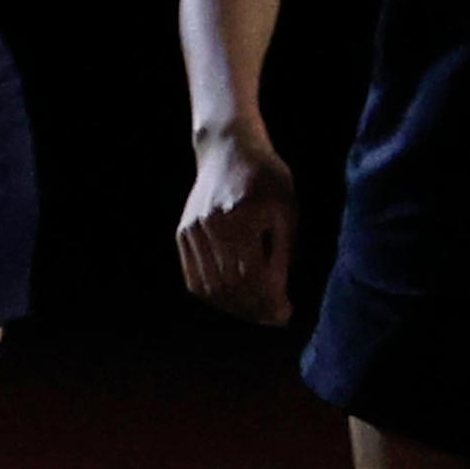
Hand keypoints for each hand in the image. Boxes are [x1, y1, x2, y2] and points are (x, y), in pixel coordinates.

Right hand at [174, 133, 299, 324]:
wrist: (229, 151)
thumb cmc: (267, 180)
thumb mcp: (286, 212)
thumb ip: (281, 254)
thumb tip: (278, 295)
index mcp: (242, 219)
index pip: (255, 277)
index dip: (271, 302)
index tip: (286, 314)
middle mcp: (211, 227)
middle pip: (231, 286)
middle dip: (254, 309)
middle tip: (273, 318)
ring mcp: (192, 231)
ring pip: (210, 286)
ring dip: (234, 307)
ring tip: (255, 312)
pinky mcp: (182, 234)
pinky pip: (193, 277)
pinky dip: (212, 295)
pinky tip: (231, 300)